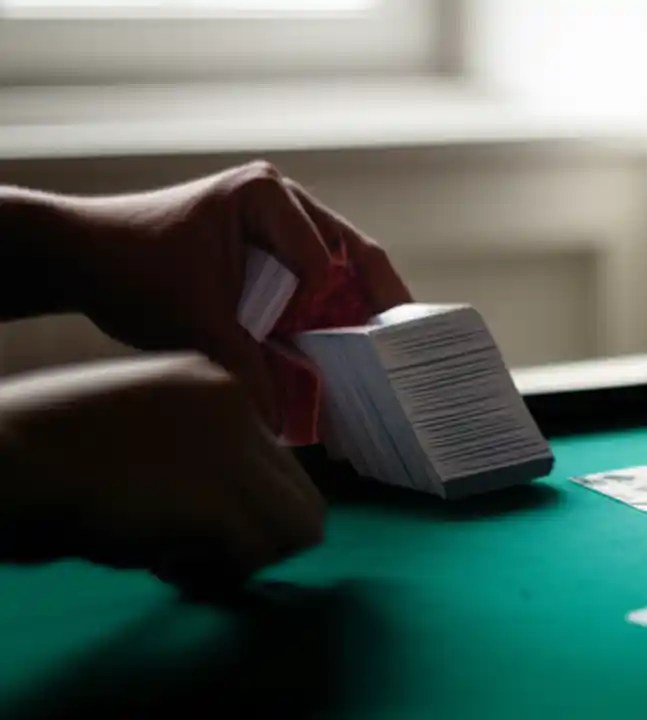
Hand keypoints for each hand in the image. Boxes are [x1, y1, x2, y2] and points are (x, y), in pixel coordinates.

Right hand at [0, 354, 324, 591]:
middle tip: (200, 558)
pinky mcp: (220, 497)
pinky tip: (167, 570)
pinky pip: (255, 556)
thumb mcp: (140, 436)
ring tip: (184, 564)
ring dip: (246, 560)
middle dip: (258, 537)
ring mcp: (235, 449)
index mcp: (216, 384)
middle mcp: (239, 406)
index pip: (278, 461)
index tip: (196, 529)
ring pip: (298, 527)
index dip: (245, 509)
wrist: (7, 456)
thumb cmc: (48, 454)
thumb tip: (239, 514)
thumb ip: (196, 456)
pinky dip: (217, 577)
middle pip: (301, 496)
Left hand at [52, 161, 410, 429]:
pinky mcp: (272, 240)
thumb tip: (281, 425)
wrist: (84, 254)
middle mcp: (284, 198)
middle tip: (406, 347)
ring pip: (343, 263)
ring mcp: (281, 217)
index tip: (304, 347)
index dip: (319, 311)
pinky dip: (329, 307)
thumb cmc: (133, 269)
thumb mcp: (195, 323)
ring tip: (380, 349)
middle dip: (377, 302)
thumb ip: (246, 369)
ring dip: (356, 306)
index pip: (322, 262)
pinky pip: (318, 272)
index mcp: (267, 196)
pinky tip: (341, 340)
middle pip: (353, 253)